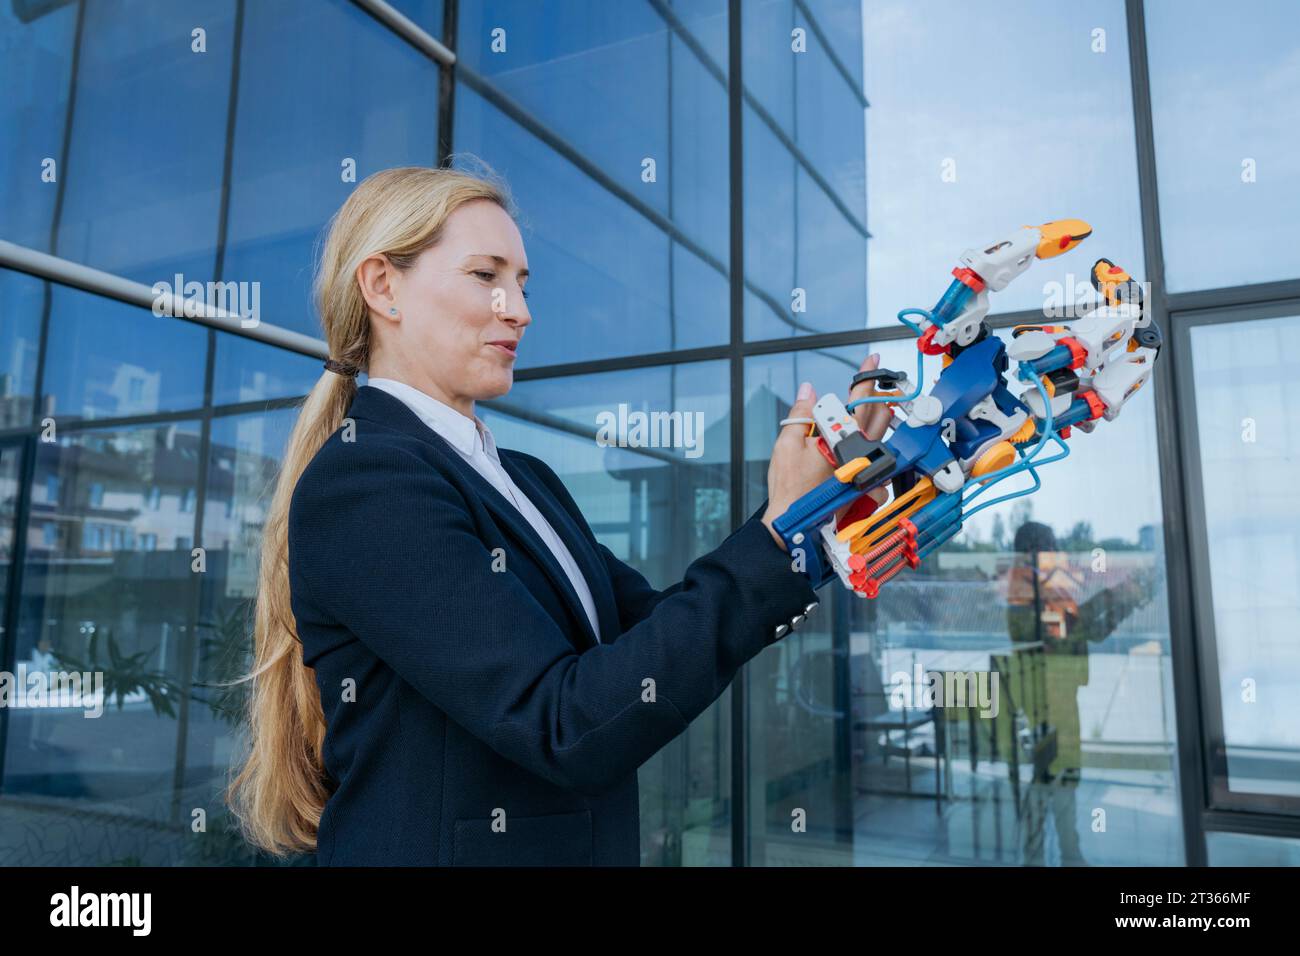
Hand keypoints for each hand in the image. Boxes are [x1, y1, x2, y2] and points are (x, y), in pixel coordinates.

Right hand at [760, 353, 893, 551]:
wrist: (793, 526)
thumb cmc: (789, 489)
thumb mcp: (788, 444)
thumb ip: (802, 414)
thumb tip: (809, 391)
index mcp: (842, 438)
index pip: (860, 399)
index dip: (866, 376)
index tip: (872, 360)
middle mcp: (861, 454)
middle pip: (879, 417)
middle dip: (871, 403)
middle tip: (859, 398)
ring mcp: (868, 473)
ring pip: (880, 441)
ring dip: (868, 432)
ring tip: (844, 438)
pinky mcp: (869, 490)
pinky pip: (877, 469)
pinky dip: (866, 463)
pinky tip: (849, 468)